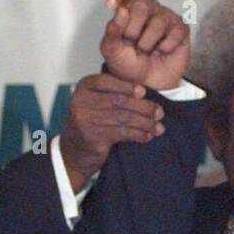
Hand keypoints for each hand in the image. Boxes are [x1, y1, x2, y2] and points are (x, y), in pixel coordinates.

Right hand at [59, 72, 165, 191]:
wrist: (73, 151)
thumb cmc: (91, 122)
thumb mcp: (95, 102)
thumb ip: (112, 93)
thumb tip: (143, 93)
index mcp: (84, 87)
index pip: (106, 81)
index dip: (126, 86)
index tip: (143, 92)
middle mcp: (82, 102)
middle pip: (118, 101)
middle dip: (143, 107)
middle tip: (159, 113)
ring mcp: (86, 120)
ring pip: (123, 118)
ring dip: (145, 123)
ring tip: (159, 128)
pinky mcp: (93, 138)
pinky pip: (122, 134)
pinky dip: (138, 135)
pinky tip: (148, 136)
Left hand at [102, 0, 191, 90]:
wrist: (145, 85)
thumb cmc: (127, 64)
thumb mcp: (111, 50)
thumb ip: (112, 30)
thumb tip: (121, 10)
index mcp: (129, 6)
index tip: (112, 6)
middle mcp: (148, 8)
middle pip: (141, 5)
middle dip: (133, 30)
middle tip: (132, 44)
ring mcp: (166, 17)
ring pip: (158, 21)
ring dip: (148, 43)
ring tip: (146, 51)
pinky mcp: (181, 29)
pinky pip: (175, 33)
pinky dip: (165, 48)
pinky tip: (161, 52)